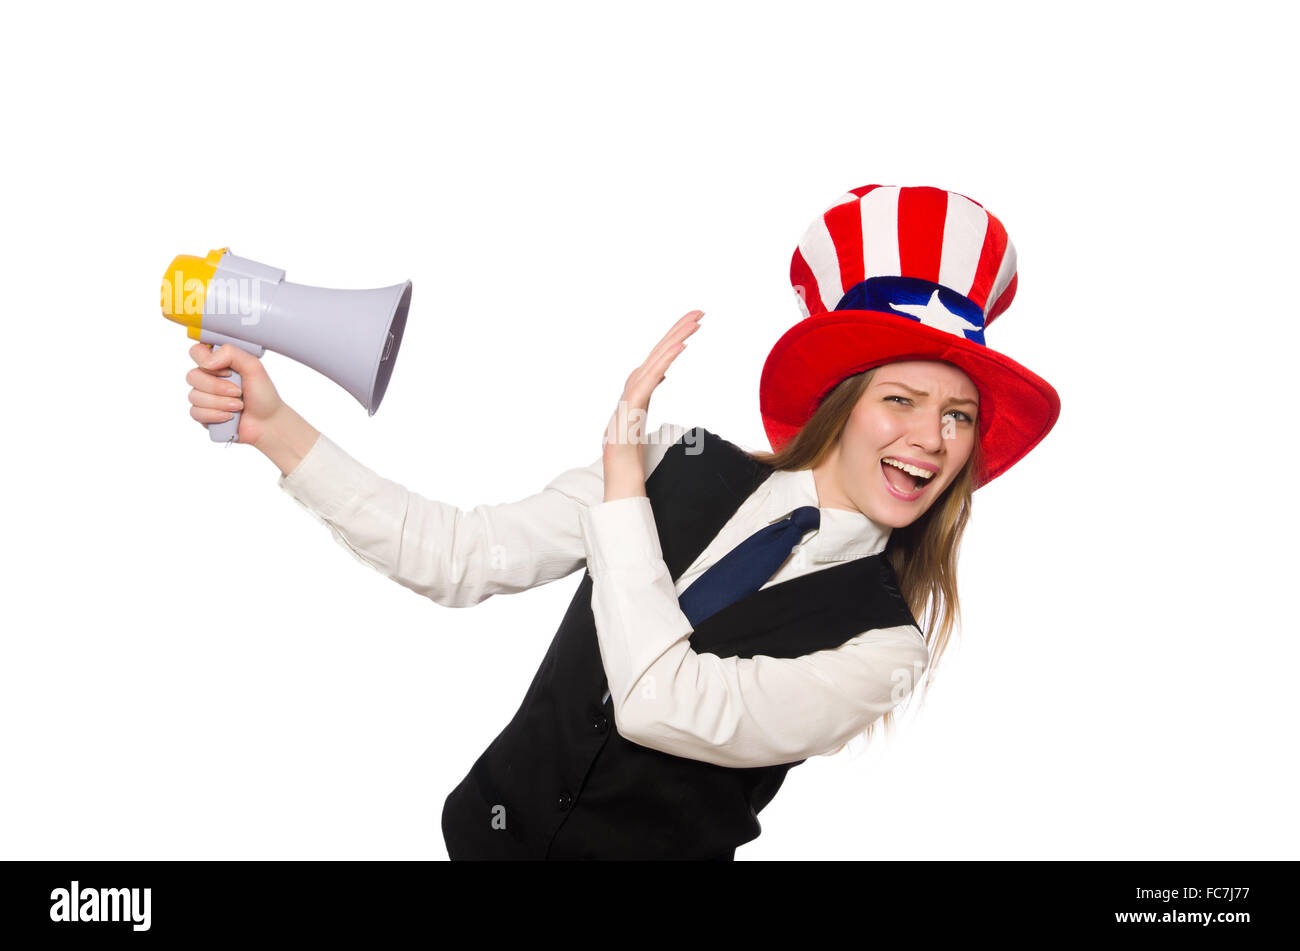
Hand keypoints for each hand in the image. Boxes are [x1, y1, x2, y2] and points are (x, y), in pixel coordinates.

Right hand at [185, 343, 285, 447]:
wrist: (267, 423)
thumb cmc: (263, 395)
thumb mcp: (254, 367)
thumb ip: (232, 354)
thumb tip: (207, 361)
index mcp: (219, 362)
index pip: (197, 352)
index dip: (205, 360)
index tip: (228, 371)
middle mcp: (208, 378)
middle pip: (192, 376)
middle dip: (217, 387)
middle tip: (238, 392)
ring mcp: (204, 396)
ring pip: (194, 396)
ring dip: (220, 402)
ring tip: (238, 406)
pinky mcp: (202, 414)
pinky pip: (195, 412)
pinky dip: (215, 415)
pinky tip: (229, 416)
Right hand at [601, 309, 702, 500]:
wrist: (620, 471)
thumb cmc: (629, 446)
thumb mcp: (643, 411)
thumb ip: (649, 390)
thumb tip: (661, 372)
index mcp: (640, 386)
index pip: (660, 355)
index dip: (675, 337)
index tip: (693, 323)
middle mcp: (635, 384)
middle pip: (660, 350)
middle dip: (679, 328)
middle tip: (700, 311)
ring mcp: (633, 393)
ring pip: (657, 358)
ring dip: (677, 337)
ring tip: (696, 322)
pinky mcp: (634, 404)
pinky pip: (653, 376)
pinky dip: (667, 358)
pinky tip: (682, 345)